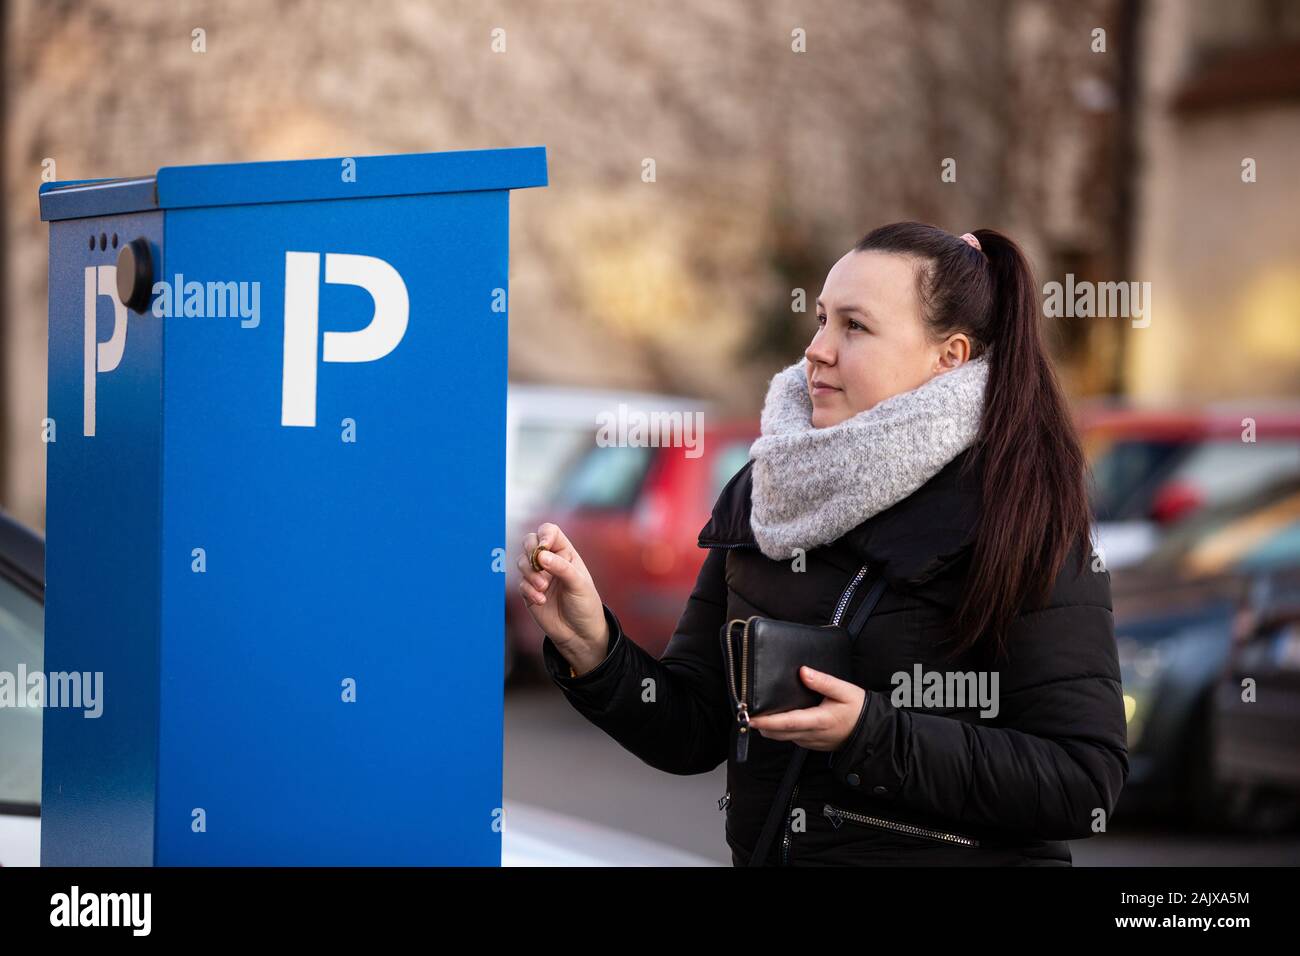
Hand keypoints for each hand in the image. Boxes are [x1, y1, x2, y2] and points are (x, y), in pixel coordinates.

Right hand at [518, 522, 608, 674]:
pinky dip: (528, 590)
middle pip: (530, 542)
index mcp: (565, 553)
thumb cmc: (585, 605)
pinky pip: (521, 583)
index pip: (549, 532)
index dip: (544, 535)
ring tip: (543, 588)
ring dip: (530, 573)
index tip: (543, 547)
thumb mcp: (578, 584)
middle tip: (538, 565)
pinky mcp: (529, 591)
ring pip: (522, 561)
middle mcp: (550, 561)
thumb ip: (561, 568)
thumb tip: (540, 555)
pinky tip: (541, 600)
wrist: (579, 633)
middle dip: (530, 551)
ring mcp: (538, 576)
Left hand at [747, 667, 866, 751]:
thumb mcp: (845, 690)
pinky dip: (778, 729)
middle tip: (743, 712)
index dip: (767, 721)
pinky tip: (773, 717)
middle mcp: (811, 735)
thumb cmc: (858, 709)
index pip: (787, 722)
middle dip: (759, 725)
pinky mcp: (809, 743)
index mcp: (819, 721)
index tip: (750, 717)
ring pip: (781, 737)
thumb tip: (803, 671)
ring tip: (754, 713)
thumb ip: (823, 681)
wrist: (870, 731)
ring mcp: (809, 742)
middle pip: (778, 733)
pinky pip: (789, 737)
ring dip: (767, 728)